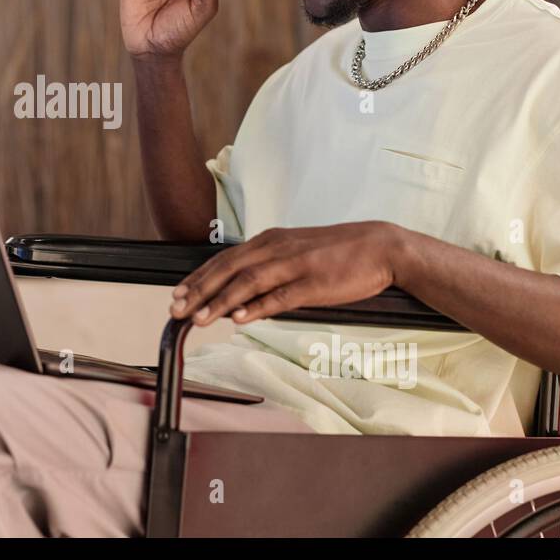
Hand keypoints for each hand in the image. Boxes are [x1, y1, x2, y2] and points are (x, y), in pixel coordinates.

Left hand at [169, 222, 402, 325]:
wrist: (382, 247)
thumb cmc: (338, 254)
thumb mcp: (296, 255)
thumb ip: (267, 272)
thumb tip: (239, 299)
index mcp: (271, 241)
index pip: (225, 259)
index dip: (198, 278)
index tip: (177, 294)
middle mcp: (277, 248)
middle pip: (229, 269)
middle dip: (199, 290)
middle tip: (177, 309)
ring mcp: (296, 264)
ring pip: (249, 281)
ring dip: (221, 300)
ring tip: (200, 318)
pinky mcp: (315, 282)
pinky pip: (282, 295)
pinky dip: (259, 306)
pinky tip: (241, 318)